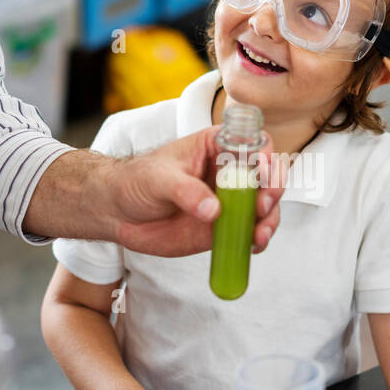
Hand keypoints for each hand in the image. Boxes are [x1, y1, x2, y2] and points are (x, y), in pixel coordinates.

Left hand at [111, 127, 285, 257]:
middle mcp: (228, 173)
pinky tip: (252, 246)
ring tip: (259, 236)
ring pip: (263, 208)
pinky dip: (256, 239)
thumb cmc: (135, 181)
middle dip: (272, 192)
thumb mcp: (158, 179)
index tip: (263, 172)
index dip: (266, 156)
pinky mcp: (222, 227)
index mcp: (216, 147)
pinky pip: (248, 232)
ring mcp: (228, 201)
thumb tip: (214, 210)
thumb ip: (185, 191)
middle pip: (267, 177)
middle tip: (261, 208)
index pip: (253, 144)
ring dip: (269, 221)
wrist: (117, 212)